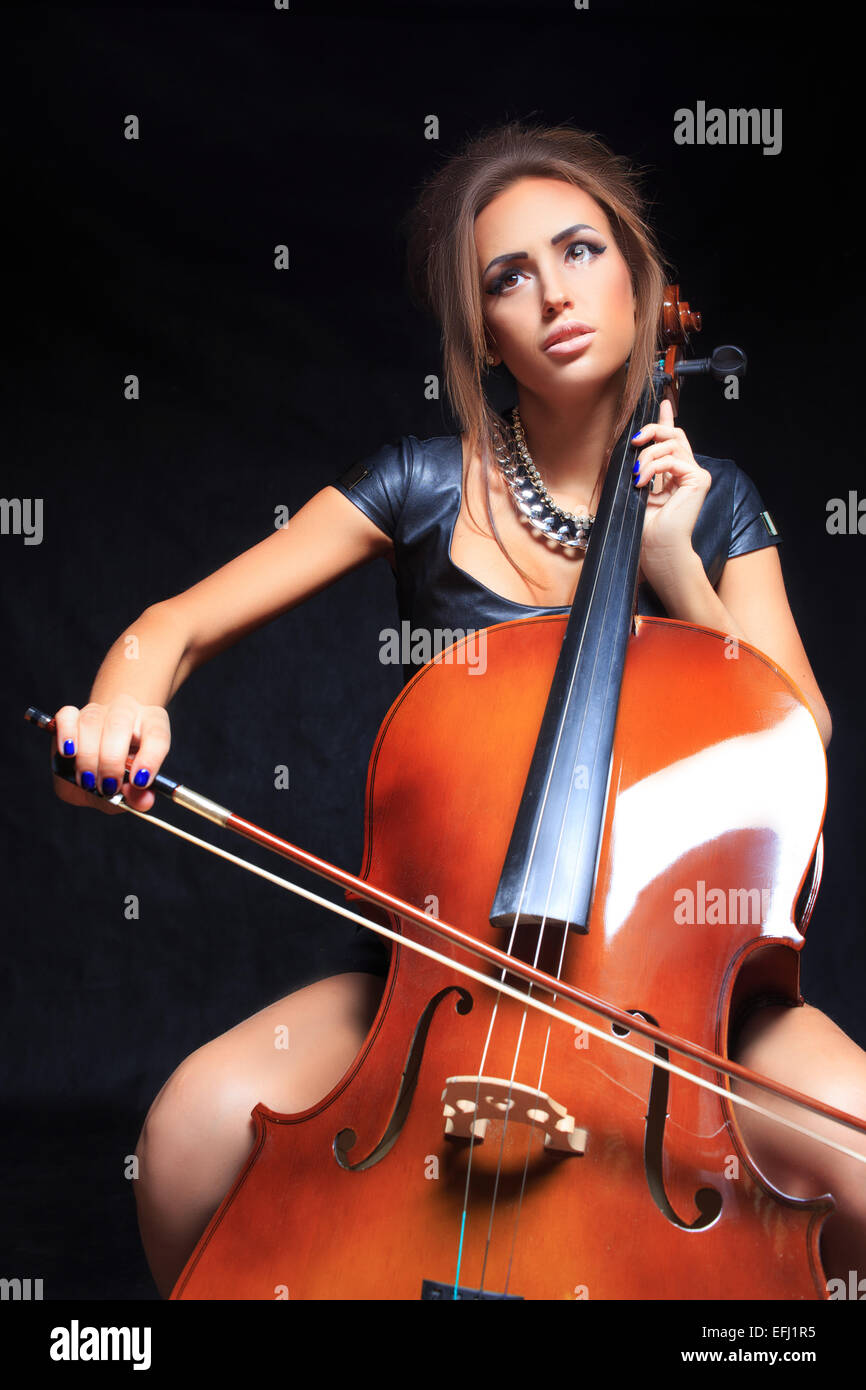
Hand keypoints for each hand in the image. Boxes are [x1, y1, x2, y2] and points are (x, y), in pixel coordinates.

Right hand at [51, 695, 170, 814]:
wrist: (100, 750)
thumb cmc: (122, 768)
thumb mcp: (133, 786)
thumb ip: (137, 796)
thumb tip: (142, 801)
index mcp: (152, 724)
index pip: (157, 735)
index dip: (149, 759)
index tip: (139, 782)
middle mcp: (127, 712)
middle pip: (119, 725)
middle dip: (111, 762)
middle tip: (108, 787)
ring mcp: (99, 710)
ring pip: (91, 722)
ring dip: (88, 756)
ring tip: (88, 781)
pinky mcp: (73, 714)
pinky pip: (67, 716)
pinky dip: (66, 734)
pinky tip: (68, 753)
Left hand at [631, 396, 711, 587]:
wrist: (658, 551)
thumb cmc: (646, 529)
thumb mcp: (635, 490)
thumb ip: (638, 467)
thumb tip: (629, 448)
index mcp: (672, 474)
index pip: (672, 440)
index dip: (667, 419)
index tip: (663, 403)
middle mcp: (687, 472)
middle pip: (674, 433)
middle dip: (652, 429)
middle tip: (635, 441)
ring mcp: (695, 475)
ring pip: (671, 443)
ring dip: (647, 457)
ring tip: (637, 477)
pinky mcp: (699, 479)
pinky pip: (673, 458)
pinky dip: (654, 466)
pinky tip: (643, 482)